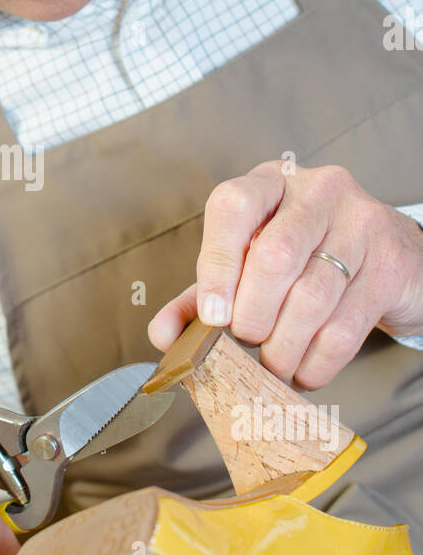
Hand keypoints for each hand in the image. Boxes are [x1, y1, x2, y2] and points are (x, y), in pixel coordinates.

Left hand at [147, 162, 422, 388]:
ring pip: (312, 295)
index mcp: (269, 183)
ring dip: (283, 346)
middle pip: (275, 255)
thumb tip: (163, 336)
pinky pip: (346, 325)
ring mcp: (361, 222)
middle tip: (246, 342)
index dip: (217, 265)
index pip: (233, 206)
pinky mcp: (391, 263)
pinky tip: (305, 372)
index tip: (212, 317)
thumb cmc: (305, 260)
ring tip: (273, 365)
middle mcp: (317, 191)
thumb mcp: (248, 267)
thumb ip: (200, 298)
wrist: (389, 259)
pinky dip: (317, 361)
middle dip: (252, 315)